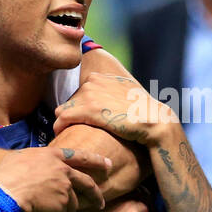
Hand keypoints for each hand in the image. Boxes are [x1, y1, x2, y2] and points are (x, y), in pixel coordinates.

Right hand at [0, 146, 105, 211]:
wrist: (5, 194)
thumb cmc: (5, 176)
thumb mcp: (18, 159)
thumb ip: (33, 161)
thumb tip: (34, 166)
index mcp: (52, 156)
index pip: (79, 156)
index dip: (95, 160)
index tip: (107, 164)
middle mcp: (63, 170)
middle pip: (87, 183)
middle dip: (96, 195)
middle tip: (100, 204)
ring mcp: (64, 187)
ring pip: (72, 206)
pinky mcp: (62, 204)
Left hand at [53, 72, 178, 146]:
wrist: (153, 120)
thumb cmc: (140, 112)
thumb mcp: (124, 93)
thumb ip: (110, 91)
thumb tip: (106, 100)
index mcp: (99, 77)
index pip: (78, 92)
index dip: (79, 108)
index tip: (81, 120)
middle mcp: (93, 82)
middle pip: (69, 101)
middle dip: (71, 116)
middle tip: (74, 130)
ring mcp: (90, 95)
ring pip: (62, 110)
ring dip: (63, 123)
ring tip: (67, 134)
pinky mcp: (89, 110)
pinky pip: (62, 118)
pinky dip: (59, 127)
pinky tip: (61, 134)